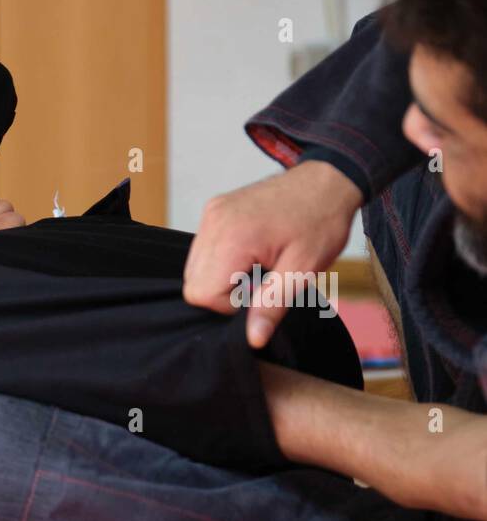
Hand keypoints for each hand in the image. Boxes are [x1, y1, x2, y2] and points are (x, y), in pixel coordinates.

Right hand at [183, 161, 362, 347]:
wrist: (328, 180)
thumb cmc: (321, 222)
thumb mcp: (303, 270)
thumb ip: (272, 306)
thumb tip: (253, 340)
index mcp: (233, 238)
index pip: (201, 294)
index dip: (228, 305)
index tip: (258, 292)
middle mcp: (214, 223)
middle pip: (192, 283)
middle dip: (223, 292)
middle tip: (258, 279)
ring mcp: (211, 215)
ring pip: (194, 269)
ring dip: (221, 277)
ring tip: (255, 264)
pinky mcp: (213, 211)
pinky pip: (202, 251)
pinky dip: (220, 261)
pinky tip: (249, 252)